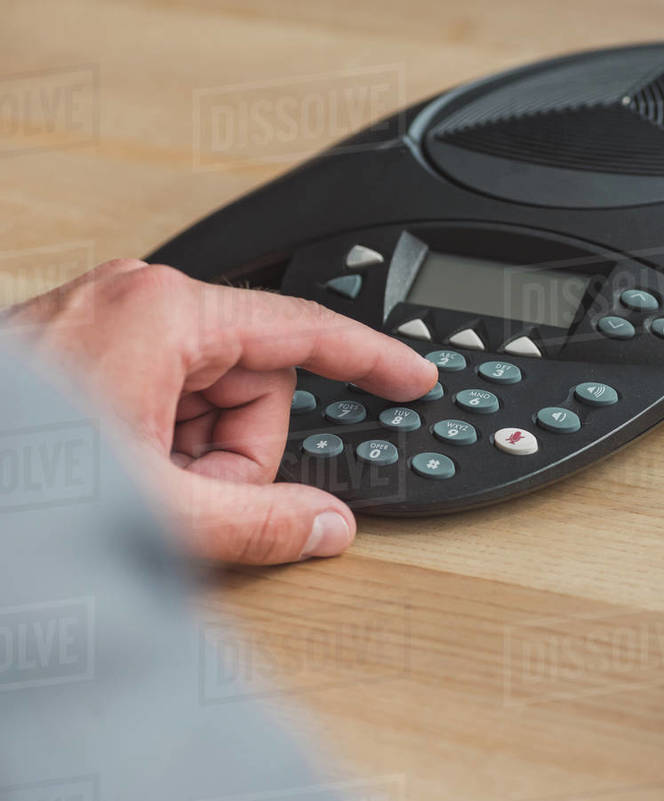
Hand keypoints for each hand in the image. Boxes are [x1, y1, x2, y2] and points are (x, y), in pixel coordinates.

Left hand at [3, 259, 436, 563]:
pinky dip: (161, 451)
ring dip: (194, 460)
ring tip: (142, 493)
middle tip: (194, 498)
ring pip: (208, 399)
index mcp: (166, 313)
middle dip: (236, 453)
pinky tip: (123, 479)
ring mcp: (107, 327)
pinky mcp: (86, 353)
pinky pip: (164, 402)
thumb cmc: (13, 470)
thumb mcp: (158, 508)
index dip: (371, 361)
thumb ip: (262, 521)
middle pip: (252, 382)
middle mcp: (138, 305)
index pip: (306, 330)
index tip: (413, 377)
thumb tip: (325, 527)